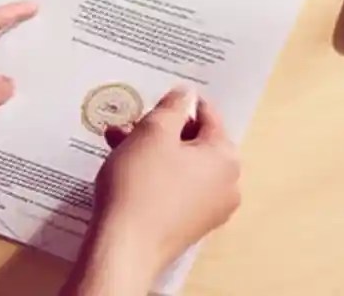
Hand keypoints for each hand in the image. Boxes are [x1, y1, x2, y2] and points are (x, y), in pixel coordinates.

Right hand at [64, 88, 239, 294]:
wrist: (124, 249)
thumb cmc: (141, 186)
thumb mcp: (153, 132)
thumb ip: (171, 107)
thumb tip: (186, 94)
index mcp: (226, 157)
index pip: (208, 116)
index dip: (181, 103)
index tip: (159, 96)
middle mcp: (227, 183)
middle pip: (193, 142)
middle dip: (158, 129)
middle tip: (130, 121)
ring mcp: (209, 208)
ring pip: (180, 165)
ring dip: (149, 150)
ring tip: (116, 140)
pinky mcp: (189, 226)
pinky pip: (175, 188)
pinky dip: (153, 174)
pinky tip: (123, 167)